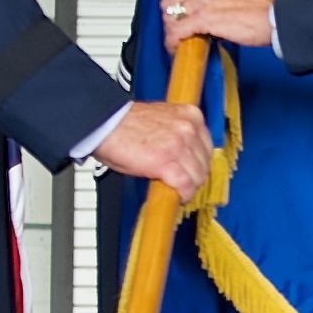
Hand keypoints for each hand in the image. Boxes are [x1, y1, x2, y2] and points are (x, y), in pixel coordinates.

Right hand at [94, 100, 211, 200]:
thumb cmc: (126, 124)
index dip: (199, 162)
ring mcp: (179, 146)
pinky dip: (183, 195)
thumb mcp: (163, 120)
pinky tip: (178, 197)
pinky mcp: (166, 163)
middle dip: (194, 176)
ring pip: (198, 177)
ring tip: (177, 189)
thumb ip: (180, 133)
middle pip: (205, 163)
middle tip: (182, 181)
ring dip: (189, 187)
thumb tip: (188, 153)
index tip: (192, 169)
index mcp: (190, 115)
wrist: (104, 125)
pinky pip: (185, 185)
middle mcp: (188, 129)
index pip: (207, 146)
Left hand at [161, 0, 273, 53]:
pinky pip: (177, 31)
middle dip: (169, 18)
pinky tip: (178, 49)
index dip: (173, 5)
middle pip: (167, 2)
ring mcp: (202, 1)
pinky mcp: (204, 18)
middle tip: (178, 32)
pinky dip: (174, 42)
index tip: (177, 16)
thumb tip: (202, 15)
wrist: (273, 17)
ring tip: (178, 43)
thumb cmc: (259, 11)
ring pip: (169, 17)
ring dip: (171, 32)